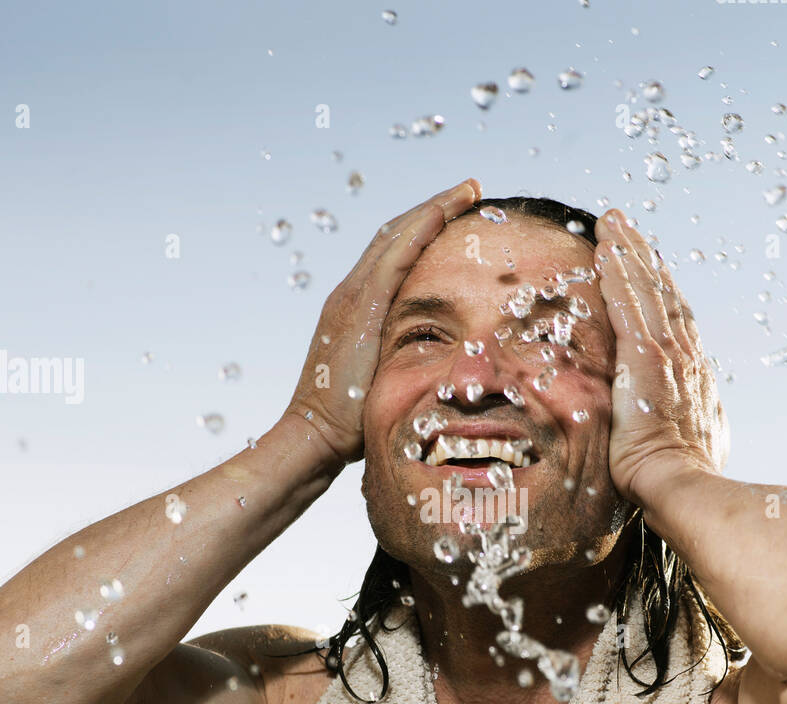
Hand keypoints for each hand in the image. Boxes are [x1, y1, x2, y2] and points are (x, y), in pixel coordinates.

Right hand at [284, 178, 481, 464]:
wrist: (315, 433)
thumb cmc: (351, 421)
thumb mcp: (383, 379)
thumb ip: (403, 360)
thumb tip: (443, 364)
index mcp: (356, 305)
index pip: (395, 252)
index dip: (427, 227)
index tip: (460, 212)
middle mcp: (350, 292)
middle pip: (396, 234)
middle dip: (435, 207)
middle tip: (471, 188)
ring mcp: (352, 296)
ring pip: (396, 236)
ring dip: (434, 209)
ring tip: (468, 191)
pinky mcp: (359, 307)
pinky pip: (393, 258)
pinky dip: (419, 231)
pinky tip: (443, 214)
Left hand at [593, 209, 728, 503]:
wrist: (683, 489)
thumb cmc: (679, 485)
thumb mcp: (683, 450)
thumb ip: (673, 431)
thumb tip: (670, 436)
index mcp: (694, 377)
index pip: (674, 322)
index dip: (659, 291)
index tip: (646, 268)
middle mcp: (686, 358)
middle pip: (663, 295)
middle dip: (643, 258)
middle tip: (624, 226)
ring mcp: (669, 355)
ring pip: (647, 291)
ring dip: (629, 253)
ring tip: (611, 222)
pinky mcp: (647, 358)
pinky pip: (629, 304)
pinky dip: (620, 273)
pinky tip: (606, 248)